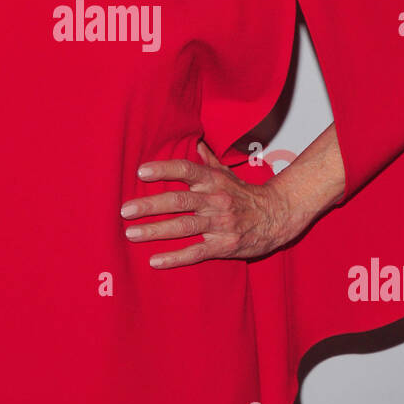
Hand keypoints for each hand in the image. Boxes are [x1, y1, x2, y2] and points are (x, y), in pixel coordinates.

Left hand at [119, 138, 290, 268]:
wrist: (278, 217)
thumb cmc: (247, 195)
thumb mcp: (228, 174)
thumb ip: (208, 161)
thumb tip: (195, 143)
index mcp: (213, 180)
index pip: (186, 170)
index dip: (163, 169)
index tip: (141, 172)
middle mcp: (215, 200)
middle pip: (179, 200)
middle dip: (150, 205)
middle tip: (125, 210)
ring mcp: (220, 224)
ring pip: (183, 227)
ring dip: (155, 231)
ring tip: (132, 234)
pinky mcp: (224, 246)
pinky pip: (196, 252)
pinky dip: (175, 258)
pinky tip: (155, 261)